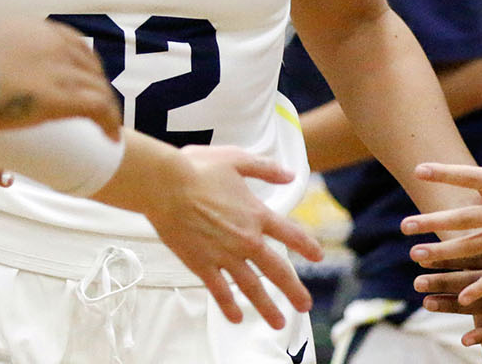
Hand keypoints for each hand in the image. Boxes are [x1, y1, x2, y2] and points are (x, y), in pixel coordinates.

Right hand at [0, 19, 121, 137]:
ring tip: (108, 126)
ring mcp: (60, 70)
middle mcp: (54, 44)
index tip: (84, 79)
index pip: (73, 42)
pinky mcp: (62, 97)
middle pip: (90, 65)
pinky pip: (99, 109)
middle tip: (99, 105)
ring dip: (108, 108)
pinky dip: (110, 123)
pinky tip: (112, 137)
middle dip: (98, 85)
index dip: (84, 63)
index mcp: (36, 30)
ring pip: (99, 88)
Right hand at [137, 145, 325, 328]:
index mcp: (256, 214)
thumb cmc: (196, 169)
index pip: (290, 234)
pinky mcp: (201, 264)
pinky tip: (235, 318)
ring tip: (278, 323)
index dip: (306, 246)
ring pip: (251, 288)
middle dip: (293, 290)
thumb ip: (265, 168)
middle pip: (277, 270)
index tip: (318, 256)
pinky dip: (228, 305)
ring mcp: (224, 255)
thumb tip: (289, 175)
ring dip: (266, 307)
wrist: (164, 185)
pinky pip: (219, 291)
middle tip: (304, 306)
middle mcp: (245, 239)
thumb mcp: (236, 159)